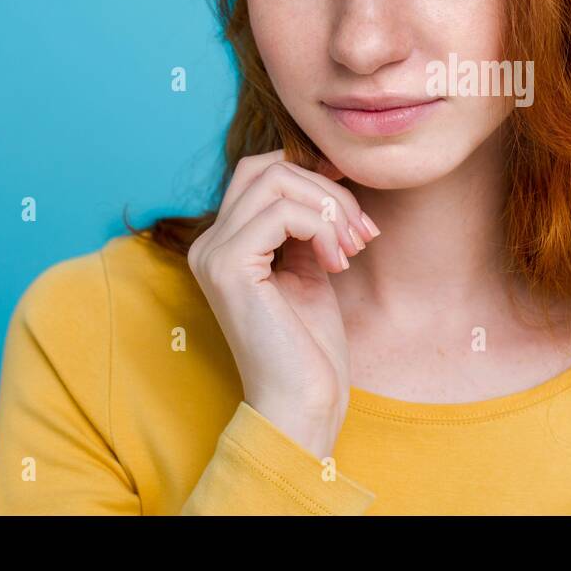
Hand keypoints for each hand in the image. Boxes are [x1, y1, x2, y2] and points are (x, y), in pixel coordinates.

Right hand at [187, 150, 378, 458]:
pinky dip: (321, 227)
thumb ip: (306, 224)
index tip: (353, 207)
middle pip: (267, 167)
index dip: (313, 175)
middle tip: (361, 233)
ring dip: (330, 208)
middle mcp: (208, 243)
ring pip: (275, 180)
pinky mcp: (228, 267)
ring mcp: (213, 253)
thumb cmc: (310, 346)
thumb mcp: (310, 267)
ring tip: (353, 248)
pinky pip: (282, 212)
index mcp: (226, 242)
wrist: (302, 403)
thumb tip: (326, 170)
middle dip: (327, 189)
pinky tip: (336, 264)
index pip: (262, 171)